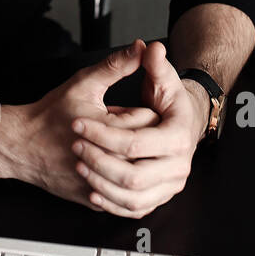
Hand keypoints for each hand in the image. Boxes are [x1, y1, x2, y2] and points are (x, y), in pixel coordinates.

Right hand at [3, 39, 206, 214]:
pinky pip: (122, 195)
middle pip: (146, 150)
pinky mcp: (95, 201)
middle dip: (135, 135)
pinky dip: (119, 179)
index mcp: (112, 134)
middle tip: (114, 127)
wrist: (21, 146)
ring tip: (110, 145)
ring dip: (130, 158)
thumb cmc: (49, 115)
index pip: (150, 123)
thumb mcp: (83, 84)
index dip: (137, 112)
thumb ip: (116, 65)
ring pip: (137, 174)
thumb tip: (141, 47)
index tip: (119, 111)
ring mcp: (103, 186)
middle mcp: (110, 165)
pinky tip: (105, 163)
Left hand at [70, 40, 207, 216]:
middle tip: (75, 146)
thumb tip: (147, 47)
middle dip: (97, 161)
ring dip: (99, 182)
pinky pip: (132, 208)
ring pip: (130, 197)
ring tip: (79, 163)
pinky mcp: (157, 198)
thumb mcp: (156, 81)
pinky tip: (90, 186)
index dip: (101, 133)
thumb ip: (151, 64)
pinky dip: (109, 201)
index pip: (134, 143)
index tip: (78, 123)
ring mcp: (169, 186)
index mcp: (178, 136)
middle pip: (131, 176)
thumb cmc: (164, 104)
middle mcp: (179, 165)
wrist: (176, 130)